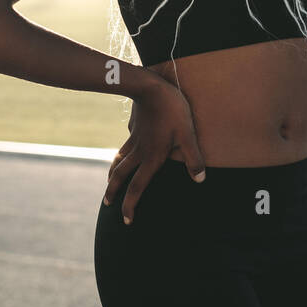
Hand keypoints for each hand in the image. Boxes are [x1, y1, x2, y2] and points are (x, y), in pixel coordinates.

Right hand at [103, 78, 204, 225]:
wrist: (150, 86)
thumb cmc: (172, 110)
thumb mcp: (188, 134)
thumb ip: (194, 158)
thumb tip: (200, 180)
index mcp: (152, 158)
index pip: (138, 187)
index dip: (130, 205)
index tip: (125, 220)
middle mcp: (140, 152)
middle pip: (122, 176)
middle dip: (114, 192)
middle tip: (107, 204)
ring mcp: (135, 139)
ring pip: (119, 161)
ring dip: (113, 174)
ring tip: (109, 181)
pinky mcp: (134, 127)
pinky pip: (125, 145)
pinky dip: (121, 153)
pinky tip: (123, 151)